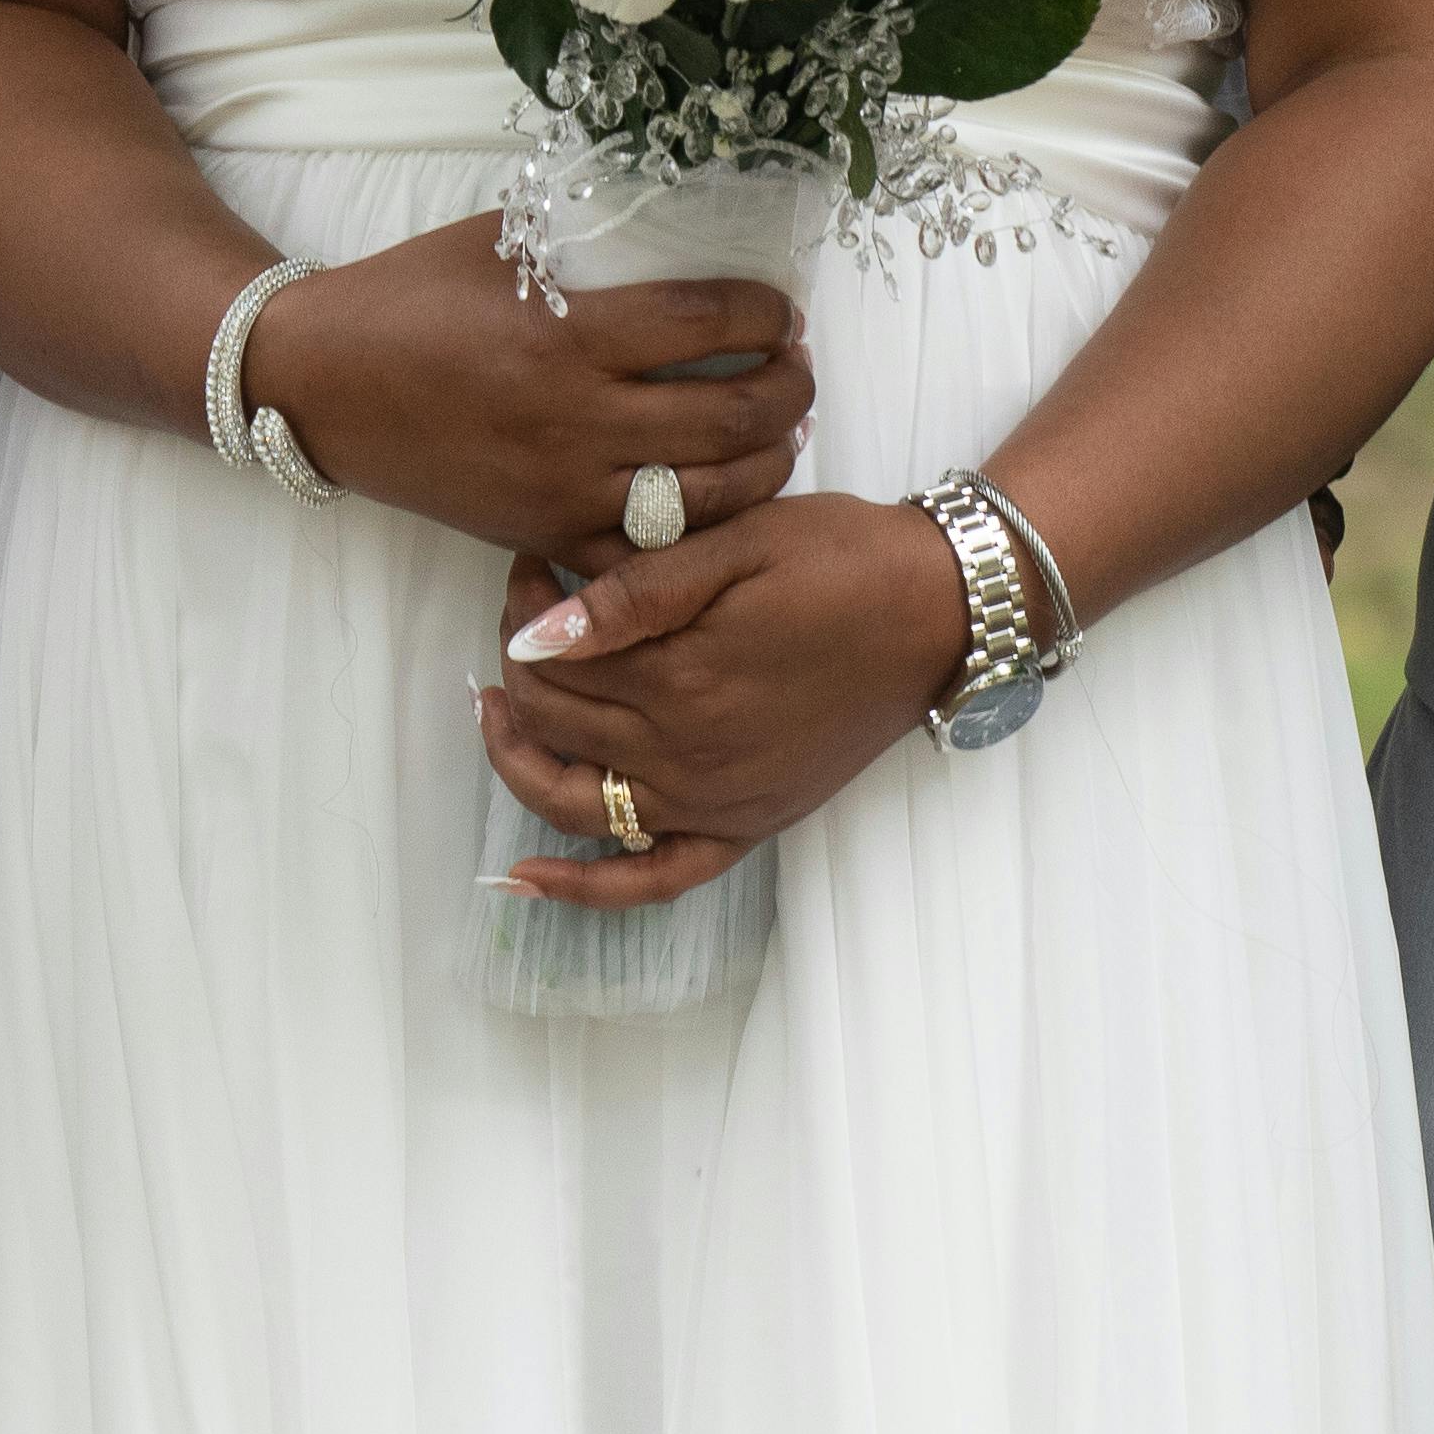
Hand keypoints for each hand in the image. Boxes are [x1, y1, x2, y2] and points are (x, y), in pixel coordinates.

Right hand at [249, 212, 814, 571]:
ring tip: (783, 434)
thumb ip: (589, 242)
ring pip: (707, 495)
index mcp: (566, 334)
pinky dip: (697, 532)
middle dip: (788, 391)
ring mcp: (561, 488)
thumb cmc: (410, 297)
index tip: (782, 310)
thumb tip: (677, 220)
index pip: (705, 323)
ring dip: (767, 463)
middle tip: (799, 368)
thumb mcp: (503, 243)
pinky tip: (723, 500)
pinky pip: (645, 554)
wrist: (325, 382)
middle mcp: (574, 418)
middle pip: (727, 417)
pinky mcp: (541, 535)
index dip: (765, 315)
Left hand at [478, 492, 971, 905]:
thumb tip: (536, 634)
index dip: (522, 609)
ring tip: (493, 713)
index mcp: (683, 679)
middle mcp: (691, 756)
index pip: (554, 658)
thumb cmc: (841, 560)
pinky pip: (654, 879)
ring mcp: (719, 802)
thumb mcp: (736, 545)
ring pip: (578, 805)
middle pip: (556, 724)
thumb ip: (634, 592)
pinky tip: (527, 880)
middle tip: (524, 606)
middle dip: (518, 662)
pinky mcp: (749, 824)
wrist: (940, 610)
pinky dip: (587, 888)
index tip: (530, 567)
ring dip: (519, 763)